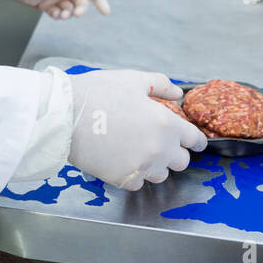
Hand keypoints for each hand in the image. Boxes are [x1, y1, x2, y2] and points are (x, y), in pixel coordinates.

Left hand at [6, 0, 110, 18]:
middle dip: (80, 9)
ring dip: (68, 13)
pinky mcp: (45, 4)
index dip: (99, 0)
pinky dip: (58, 16)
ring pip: (69, 9)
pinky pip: (58, 13)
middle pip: (80, 1)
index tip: (106, 12)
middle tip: (76, 13)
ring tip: (61, 14)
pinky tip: (54, 14)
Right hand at [68, 70, 206, 189]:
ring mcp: (142, 167)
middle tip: (158, 141)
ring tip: (138, 150)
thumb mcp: (134, 80)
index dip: (195, 139)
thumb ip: (162, 85)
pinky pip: (139, 183)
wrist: (66, 114)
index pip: (195, 140)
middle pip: (181, 161)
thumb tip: (176, 93)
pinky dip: (135, 174)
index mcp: (167, 124)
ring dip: (155, 165)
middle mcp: (160, 150)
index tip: (192, 141)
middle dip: (173, 151)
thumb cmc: (99, 93)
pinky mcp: (123, 179)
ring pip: (161, 175)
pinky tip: (123, 160)